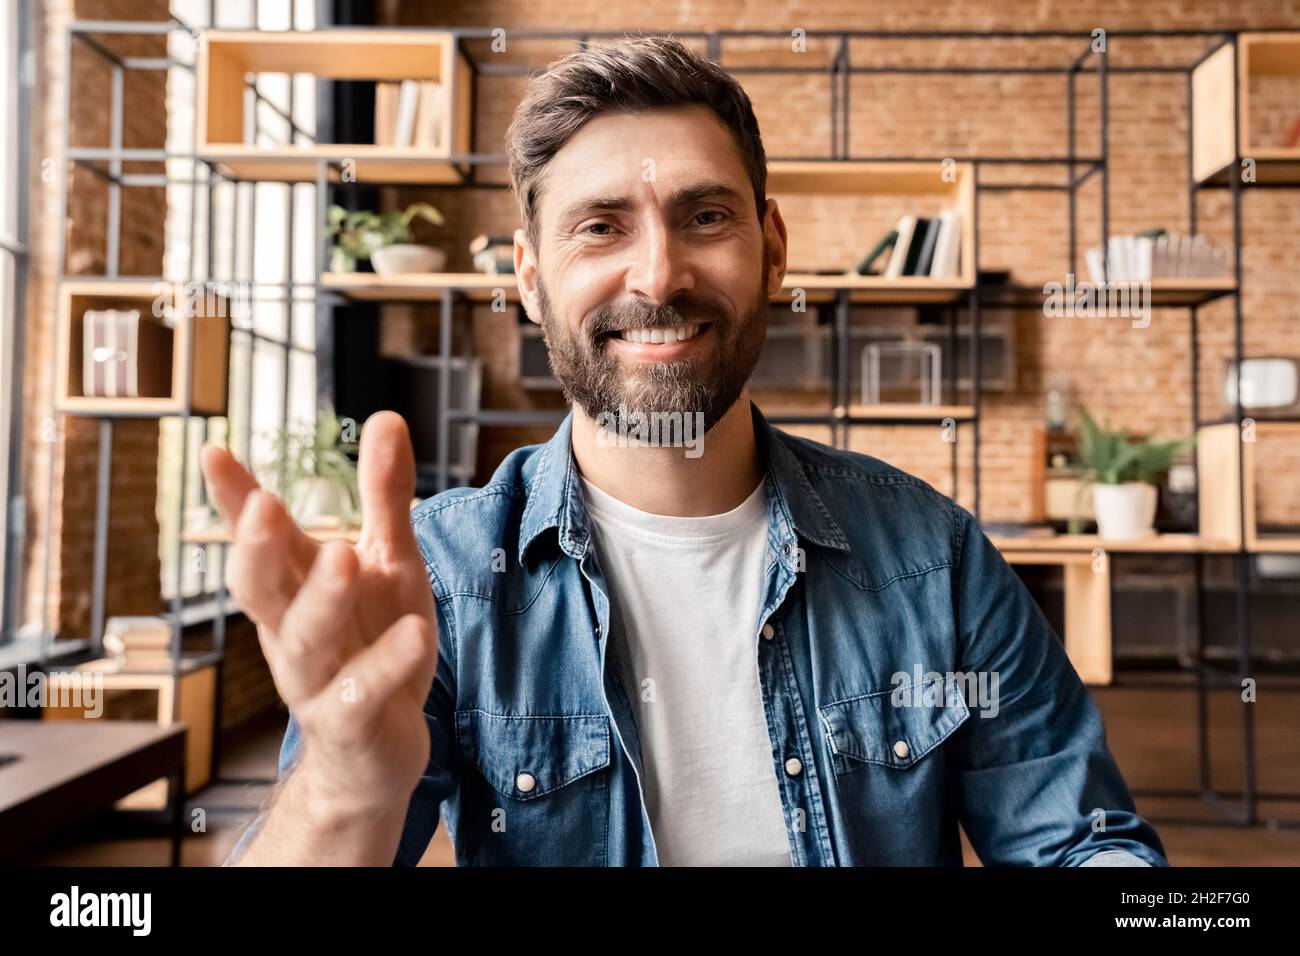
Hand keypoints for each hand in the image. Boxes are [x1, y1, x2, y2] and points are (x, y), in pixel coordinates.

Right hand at [201, 412, 436, 814]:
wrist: (378, 751)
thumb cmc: (376, 640)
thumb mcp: (389, 562)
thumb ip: (384, 498)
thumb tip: (387, 417)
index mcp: (295, 589)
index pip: (259, 541)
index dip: (235, 501)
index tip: (213, 452)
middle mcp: (293, 632)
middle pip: (260, 591)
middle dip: (257, 549)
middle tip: (266, 503)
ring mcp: (318, 680)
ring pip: (304, 643)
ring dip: (320, 601)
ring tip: (344, 557)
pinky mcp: (352, 721)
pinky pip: (363, 694)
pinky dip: (386, 664)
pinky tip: (416, 633)